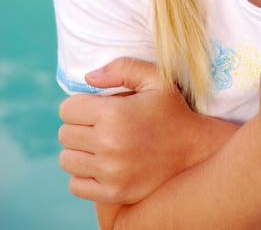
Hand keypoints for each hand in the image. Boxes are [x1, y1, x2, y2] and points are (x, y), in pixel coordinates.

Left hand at [58, 57, 234, 203]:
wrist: (195, 150)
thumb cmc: (172, 111)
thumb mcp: (156, 79)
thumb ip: (122, 69)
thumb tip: (88, 78)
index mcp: (114, 113)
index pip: (68, 109)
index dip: (79, 105)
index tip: (94, 107)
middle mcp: (109, 144)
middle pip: (65, 134)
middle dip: (79, 126)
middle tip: (99, 125)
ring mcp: (110, 172)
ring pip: (67, 160)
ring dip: (79, 150)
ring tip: (100, 144)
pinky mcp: (113, 193)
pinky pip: (75, 185)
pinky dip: (84, 175)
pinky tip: (102, 164)